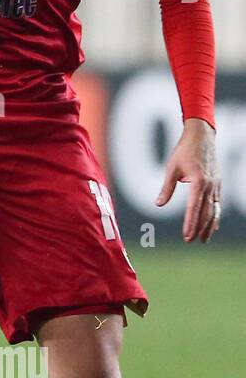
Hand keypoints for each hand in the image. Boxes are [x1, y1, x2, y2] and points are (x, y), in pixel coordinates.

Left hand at [157, 118, 220, 242]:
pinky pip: (218, 203)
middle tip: (192, 241)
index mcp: (199, 182)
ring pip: (215, 210)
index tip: (187, 237)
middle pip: (206, 213)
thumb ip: (166, 188)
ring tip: (204, 238)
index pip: (194, 209)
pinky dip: (215, 215)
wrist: (202, 136)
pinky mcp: (218, 183)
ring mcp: (216, 185)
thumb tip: (158, 204)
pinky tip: (212, 224)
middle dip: (199, 228)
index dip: (190, 224)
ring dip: (209, 225)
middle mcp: (210, 186)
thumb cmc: (184, 151)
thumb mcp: (172, 168)